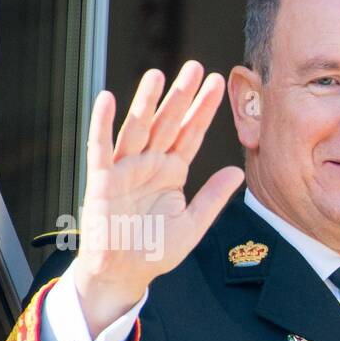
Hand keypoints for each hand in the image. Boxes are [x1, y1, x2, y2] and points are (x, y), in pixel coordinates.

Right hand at [72, 62, 243, 336]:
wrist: (124, 273)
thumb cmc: (155, 250)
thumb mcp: (193, 225)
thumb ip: (213, 198)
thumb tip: (238, 173)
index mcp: (172, 172)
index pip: (191, 133)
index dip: (205, 109)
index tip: (219, 83)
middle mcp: (149, 164)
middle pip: (168, 123)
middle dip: (182, 96)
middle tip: (196, 67)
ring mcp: (125, 169)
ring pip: (138, 129)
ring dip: (146, 102)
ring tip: (158, 75)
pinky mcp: (102, 180)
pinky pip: (101, 147)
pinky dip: (103, 123)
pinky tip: (109, 99)